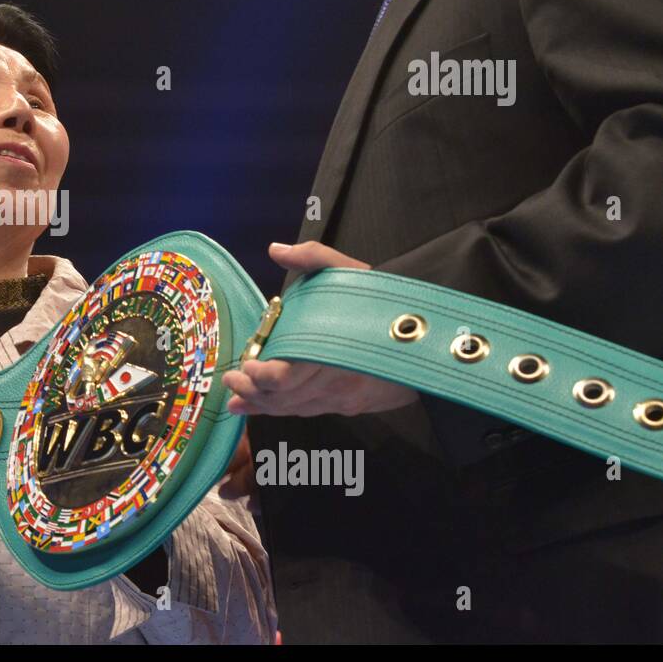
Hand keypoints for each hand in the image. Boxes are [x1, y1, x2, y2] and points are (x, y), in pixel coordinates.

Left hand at [222, 241, 418, 416]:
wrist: (431, 331)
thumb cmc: (386, 299)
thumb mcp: (351, 270)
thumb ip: (312, 258)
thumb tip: (277, 250)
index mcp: (333, 353)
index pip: (287, 378)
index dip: (261, 377)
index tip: (246, 366)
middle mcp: (338, 384)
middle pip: (285, 398)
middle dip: (253, 392)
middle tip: (231, 380)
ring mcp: (345, 399)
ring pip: (295, 409)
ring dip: (262, 406)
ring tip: (237, 399)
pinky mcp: (351, 405)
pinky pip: (310, 411)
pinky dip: (281, 411)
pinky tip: (260, 408)